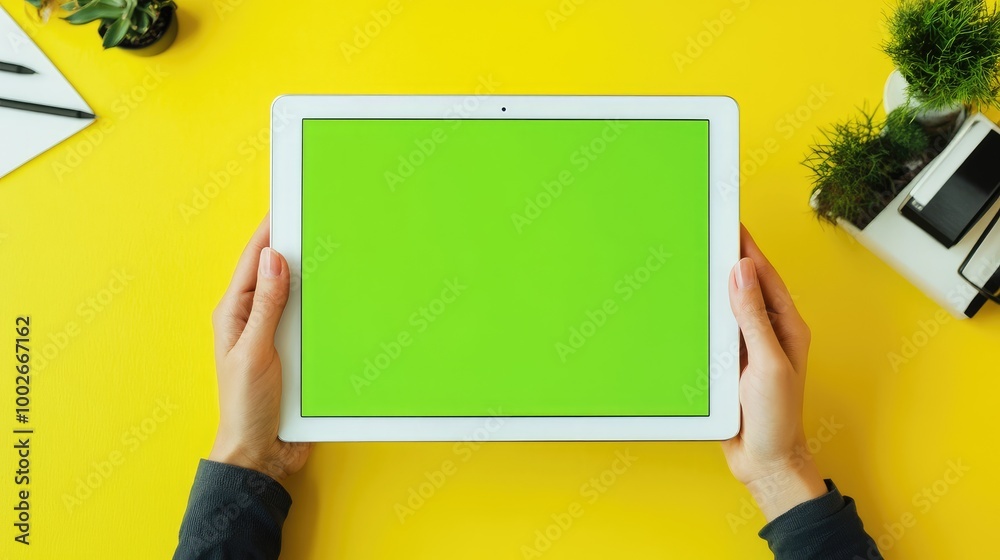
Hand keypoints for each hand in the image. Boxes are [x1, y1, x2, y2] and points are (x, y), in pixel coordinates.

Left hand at [208, 216, 310, 481]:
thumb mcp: (254, 352)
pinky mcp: (295, 351)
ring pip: (297, 294)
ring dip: (313, 276)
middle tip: (319, 219)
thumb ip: (266, 306)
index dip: (270, 231)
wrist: (262, 453)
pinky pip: (311, 319)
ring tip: (333, 248)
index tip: (288, 204)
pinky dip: (324, 305)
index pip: (254, 261)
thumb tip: (273, 259)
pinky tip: (341, 295)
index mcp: (234, 313)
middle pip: (277, 272)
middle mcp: (254, 319)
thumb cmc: (246, 408)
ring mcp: (275, 334)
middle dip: (295, 246)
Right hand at [721, 225, 826, 520]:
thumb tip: (742, 272)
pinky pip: (713, 331)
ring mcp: (747, 347)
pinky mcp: (728, 363)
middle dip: (727, 259)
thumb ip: (753, 318)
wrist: (765, 460)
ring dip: (711, 286)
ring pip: (727, 306)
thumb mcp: (767, 364)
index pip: (764, 276)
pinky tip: (686, 305)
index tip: (730, 224)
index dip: (747, 248)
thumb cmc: (778, 418)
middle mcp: (768, 333)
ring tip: (692, 260)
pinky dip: (701, 315)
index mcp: (787, 327)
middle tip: (705, 233)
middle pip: (745, 286)